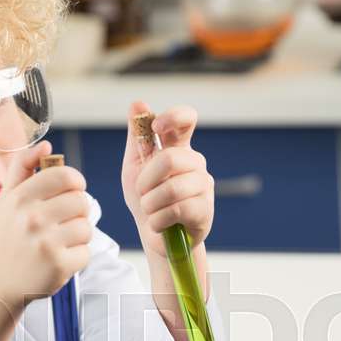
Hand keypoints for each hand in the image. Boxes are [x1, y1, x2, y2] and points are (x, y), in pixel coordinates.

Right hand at [0, 139, 91, 307]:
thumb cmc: (6, 238)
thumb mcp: (7, 200)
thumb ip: (23, 167)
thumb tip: (47, 144)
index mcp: (20, 198)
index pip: (66, 176)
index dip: (75, 182)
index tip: (71, 191)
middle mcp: (32, 218)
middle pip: (81, 201)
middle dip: (77, 211)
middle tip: (63, 222)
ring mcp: (46, 243)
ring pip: (86, 227)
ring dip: (78, 235)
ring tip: (59, 242)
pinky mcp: (58, 266)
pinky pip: (85, 252)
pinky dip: (77, 257)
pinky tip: (58, 260)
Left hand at [120, 98, 214, 261]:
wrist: (155, 237)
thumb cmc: (145, 199)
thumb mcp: (134, 166)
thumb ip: (137, 136)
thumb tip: (138, 102)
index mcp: (178, 147)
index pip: (186, 119)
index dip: (173, 117)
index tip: (156, 128)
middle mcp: (195, 162)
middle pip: (171, 158)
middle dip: (146, 180)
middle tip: (142, 193)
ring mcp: (203, 186)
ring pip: (172, 188)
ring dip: (150, 204)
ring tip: (150, 211)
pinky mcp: (205, 210)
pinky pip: (176, 210)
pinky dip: (158, 220)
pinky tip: (158, 223)